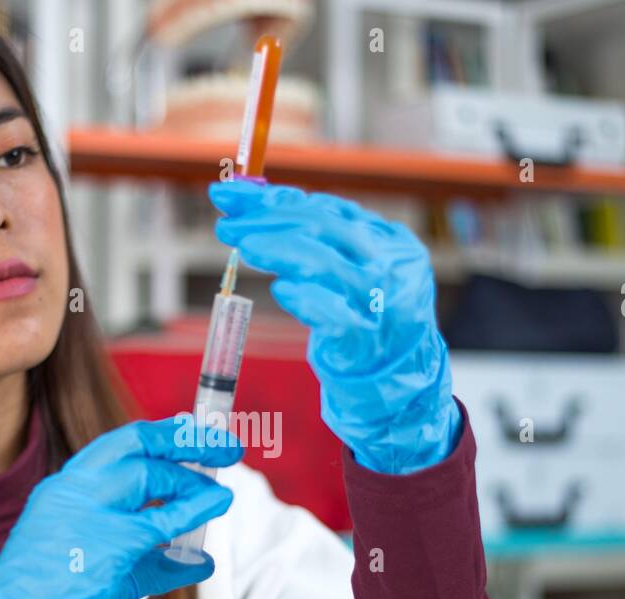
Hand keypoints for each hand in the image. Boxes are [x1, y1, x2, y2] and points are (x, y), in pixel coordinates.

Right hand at [0, 416, 244, 598]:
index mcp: (63, 491)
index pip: (118, 447)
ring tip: (220, 492)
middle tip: (224, 445)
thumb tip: (200, 561)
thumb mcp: (103, 571)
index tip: (193, 435)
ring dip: (193, 480)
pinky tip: (215, 505)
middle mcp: (71, 490)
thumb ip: (152, 560)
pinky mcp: (106, 540)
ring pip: (150, 473)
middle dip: (185, 438)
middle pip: (136, 442)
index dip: (162, 437)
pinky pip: (162, 518)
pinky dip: (196, 508)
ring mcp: (85, 511)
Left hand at [209, 179, 461, 473]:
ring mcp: (380, 302)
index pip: (326, 208)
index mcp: (390, 241)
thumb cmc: (365, 317)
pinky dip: (306, 299)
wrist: (398, 378)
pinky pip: (333, 314)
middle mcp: (390, 265)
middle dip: (267, 219)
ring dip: (276, 249)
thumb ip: (318, 237)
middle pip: (322, 227)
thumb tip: (256, 201)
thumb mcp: (351, 268)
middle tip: (226, 221)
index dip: (275, 199)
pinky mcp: (365, 338)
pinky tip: (281, 288)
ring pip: (324, 263)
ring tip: (241, 245)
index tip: (231, 194)